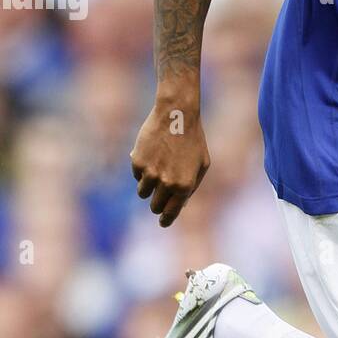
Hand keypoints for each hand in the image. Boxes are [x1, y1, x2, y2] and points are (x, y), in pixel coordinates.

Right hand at [130, 102, 209, 226]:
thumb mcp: (201, 165)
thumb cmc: (193, 140)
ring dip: (148, 186)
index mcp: (185, 186)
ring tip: (157, 170)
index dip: (165, 220)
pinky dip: (141, 170)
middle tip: (159, 196)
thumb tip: (180, 205)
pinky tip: (151, 155)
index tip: (162, 222)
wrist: (176, 116)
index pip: (171, 213)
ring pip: (142, 192)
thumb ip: (192, 186)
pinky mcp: (137, 162)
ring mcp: (150, 173)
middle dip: (157, 203)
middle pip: (154, 206)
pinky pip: (136, 175)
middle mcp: (167, 183)